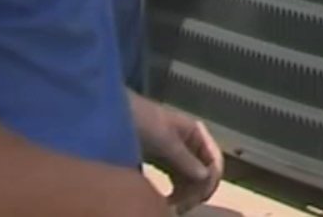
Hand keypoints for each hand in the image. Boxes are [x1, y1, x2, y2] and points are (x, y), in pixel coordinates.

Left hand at [131, 95, 223, 214]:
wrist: (108, 115)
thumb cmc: (140, 121)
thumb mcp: (164, 139)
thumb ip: (185, 159)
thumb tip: (206, 178)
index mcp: (196, 133)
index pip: (214, 161)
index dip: (210, 180)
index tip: (196, 199)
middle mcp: (191, 144)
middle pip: (204, 173)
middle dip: (196, 192)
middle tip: (179, 209)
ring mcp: (177, 155)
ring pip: (191, 181)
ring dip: (186, 196)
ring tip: (170, 208)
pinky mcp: (163, 164)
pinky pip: (177, 183)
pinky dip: (175, 195)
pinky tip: (166, 204)